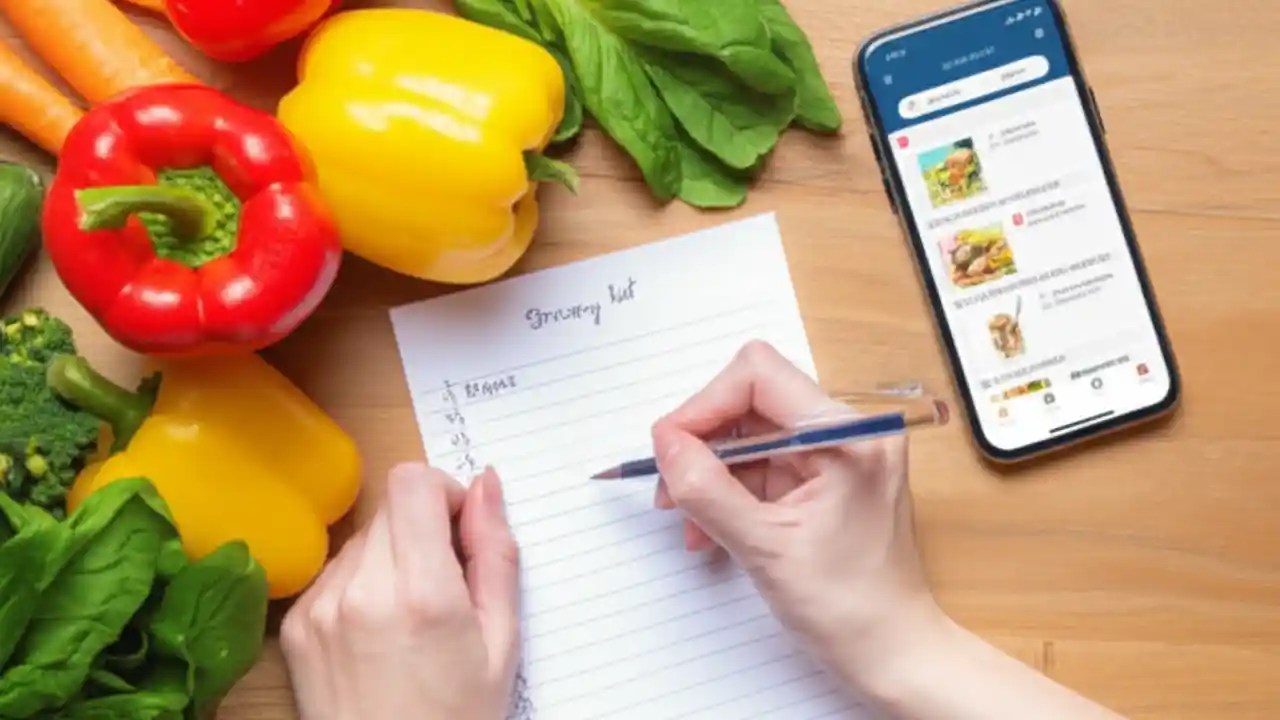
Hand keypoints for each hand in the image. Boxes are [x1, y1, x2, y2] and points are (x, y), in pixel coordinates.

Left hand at [281, 463, 520, 719]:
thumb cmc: (459, 719)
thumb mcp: (502, 641)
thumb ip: (496, 554)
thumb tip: (486, 486)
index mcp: (420, 593)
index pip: (411, 482)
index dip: (444, 491)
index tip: (462, 528)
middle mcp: (360, 592)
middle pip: (390, 507)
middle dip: (424, 527)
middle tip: (448, 581)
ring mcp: (319, 608)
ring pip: (364, 539)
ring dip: (393, 556)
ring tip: (413, 616)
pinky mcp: (297, 625)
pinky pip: (336, 572)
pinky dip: (363, 585)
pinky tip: (382, 632)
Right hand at [651, 341, 941, 689]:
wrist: (892, 652)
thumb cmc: (849, 607)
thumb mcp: (764, 548)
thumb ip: (707, 489)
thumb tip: (665, 443)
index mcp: (848, 435)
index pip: (758, 376)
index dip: (705, 405)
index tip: (670, 448)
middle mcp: (848, 431)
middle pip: (750, 402)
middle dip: (703, 443)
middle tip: (670, 490)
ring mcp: (838, 453)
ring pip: (750, 435)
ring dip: (711, 473)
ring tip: (690, 521)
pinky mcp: (826, 477)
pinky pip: (763, 465)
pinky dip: (730, 491)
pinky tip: (711, 529)